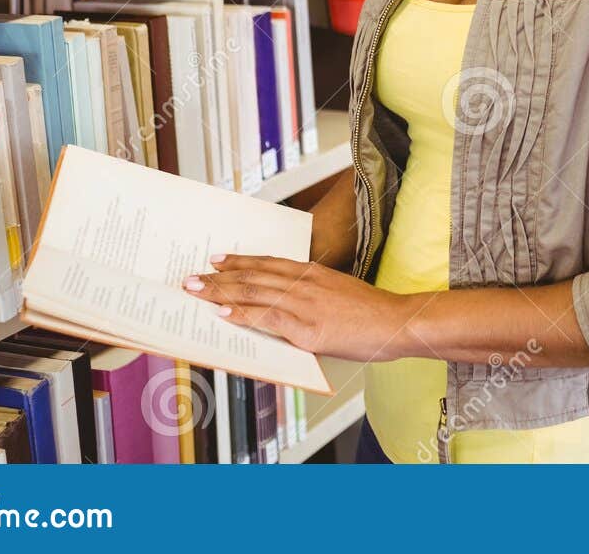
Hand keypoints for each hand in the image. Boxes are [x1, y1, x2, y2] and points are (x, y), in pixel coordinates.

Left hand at [184, 254, 412, 362]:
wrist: (397, 322)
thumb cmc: (372, 312)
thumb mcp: (339, 293)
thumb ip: (311, 296)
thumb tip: (286, 308)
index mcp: (313, 273)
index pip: (268, 263)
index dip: (240, 261)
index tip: (217, 260)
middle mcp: (305, 283)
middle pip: (253, 276)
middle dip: (218, 277)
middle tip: (191, 276)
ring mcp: (305, 305)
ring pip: (254, 293)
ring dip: (220, 292)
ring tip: (196, 291)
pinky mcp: (308, 329)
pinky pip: (268, 318)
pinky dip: (243, 314)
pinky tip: (224, 313)